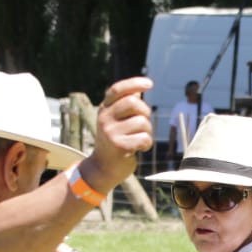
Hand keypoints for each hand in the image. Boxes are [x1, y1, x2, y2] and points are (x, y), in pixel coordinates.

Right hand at [83, 76, 152, 190]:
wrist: (103, 168)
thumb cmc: (114, 141)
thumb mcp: (115, 121)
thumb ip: (125, 106)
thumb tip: (138, 89)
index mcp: (104, 109)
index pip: (117, 90)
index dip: (134, 83)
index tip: (149, 84)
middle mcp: (104, 118)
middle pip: (133, 102)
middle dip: (145, 112)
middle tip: (143, 124)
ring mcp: (110, 132)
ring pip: (142, 122)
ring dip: (147, 131)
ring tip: (139, 139)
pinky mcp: (120, 146)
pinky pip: (144, 138)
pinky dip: (147, 143)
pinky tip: (140, 148)